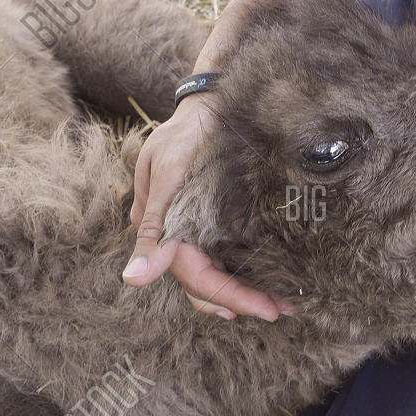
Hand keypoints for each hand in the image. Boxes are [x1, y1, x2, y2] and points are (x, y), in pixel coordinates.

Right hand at [121, 95, 286, 321]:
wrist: (208, 104)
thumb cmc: (186, 133)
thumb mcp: (168, 173)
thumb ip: (155, 228)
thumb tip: (131, 279)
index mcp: (160, 229)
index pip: (194, 277)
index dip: (228, 296)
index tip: (266, 309)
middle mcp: (175, 237)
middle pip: (205, 285)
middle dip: (242, 301)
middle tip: (283, 312)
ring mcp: (193, 232)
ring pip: (215, 277)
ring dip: (246, 294)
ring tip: (283, 306)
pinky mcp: (210, 224)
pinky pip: (225, 259)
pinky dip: (246, 274)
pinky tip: (270, 284)